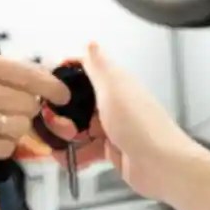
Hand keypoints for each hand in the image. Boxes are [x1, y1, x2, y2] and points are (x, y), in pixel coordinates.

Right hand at [41, 43, 201, 202]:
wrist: (161, 165)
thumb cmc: (142, 126)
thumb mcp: (114, 89)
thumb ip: (99, 67)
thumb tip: (90, 43)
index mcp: (115, 83)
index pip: (83, 73)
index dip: (63, 79)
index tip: (48, 89)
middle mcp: (113, 103)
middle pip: (76, 104)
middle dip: (60, 115)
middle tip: (62, 125)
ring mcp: (112, 127)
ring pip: (78, 127)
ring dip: (65, 137)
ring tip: (62, 146)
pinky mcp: (112, 149)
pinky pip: (86, 149)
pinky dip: (74, 155)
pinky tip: (67, 159)